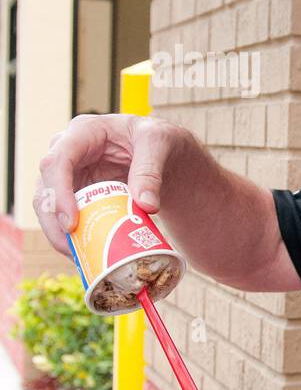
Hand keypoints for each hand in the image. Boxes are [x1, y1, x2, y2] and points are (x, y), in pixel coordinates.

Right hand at [34, 114, 182, 257]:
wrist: (166, 153)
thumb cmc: (159, 139)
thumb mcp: (160, 144)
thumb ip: (151, 171)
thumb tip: (146, 205)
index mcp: (84, 132)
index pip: (58, 161)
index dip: (58, 192)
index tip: (71, 222)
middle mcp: (68, 152)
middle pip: (45, 187)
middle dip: (53, 221)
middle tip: (72, 250)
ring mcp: (70, 174)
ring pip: (48, 206)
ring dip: (58, 233)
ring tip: (78, 257)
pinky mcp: (77, 193)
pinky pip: (65, 216)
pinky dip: (72, 236)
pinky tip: (85, 254)